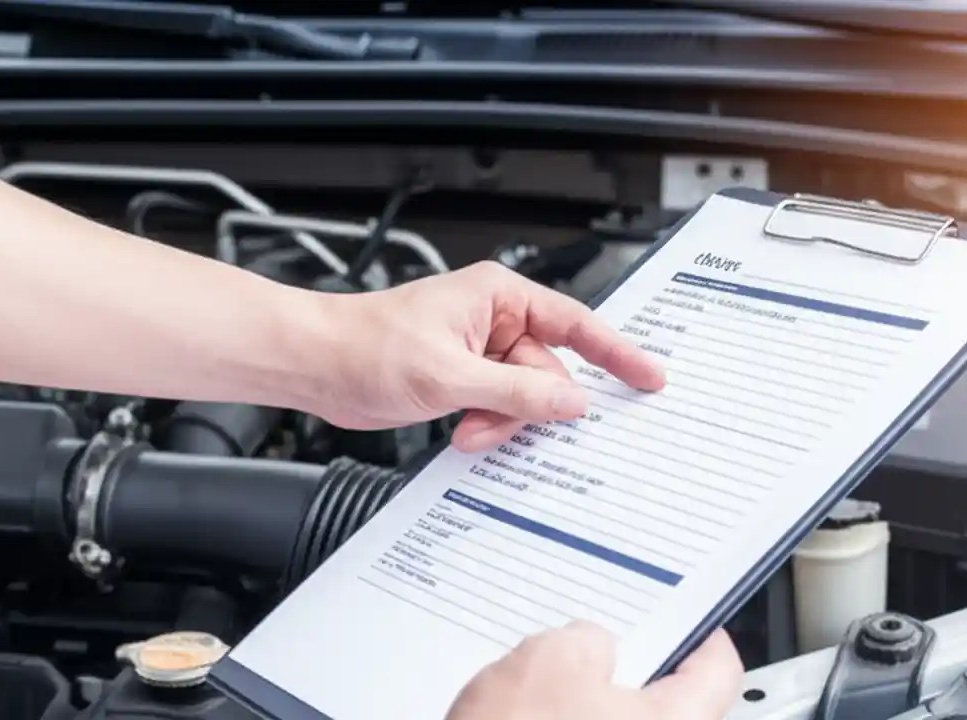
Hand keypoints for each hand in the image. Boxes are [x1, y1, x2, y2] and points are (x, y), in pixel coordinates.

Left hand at [317, 261, 664, 451]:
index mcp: (499, 297)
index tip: (649, 376)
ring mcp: (480, 354)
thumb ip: (517, 392)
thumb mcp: (450, 374)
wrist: (317, 365)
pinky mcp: (464, 382)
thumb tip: (571, 403)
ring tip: (464, 429)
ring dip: (499, 423)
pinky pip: (500, 411)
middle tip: (493, 422)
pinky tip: (461, 432)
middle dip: (526, 407)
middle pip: (547, 374)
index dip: (616, 353)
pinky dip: (487, 428)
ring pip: (523, 400)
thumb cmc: (366, 345)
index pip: (575, 324)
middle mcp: (495, 322)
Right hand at [445, 622, 743, 719]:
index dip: (700, 636)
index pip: (718, 672)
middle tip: (599, 639)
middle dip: (629, 668)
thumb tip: (594, 646)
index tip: (685, 618)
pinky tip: (529, 714)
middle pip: (665, 704)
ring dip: (588, 701)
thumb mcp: (554, 657)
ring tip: (547, 677)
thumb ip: (589, 640)